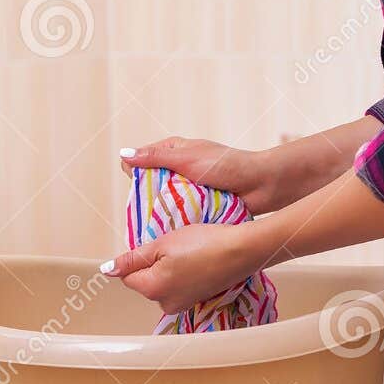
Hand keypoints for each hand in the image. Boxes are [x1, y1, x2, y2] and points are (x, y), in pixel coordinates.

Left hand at [101, 222, 262, 316]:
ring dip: (168, 269)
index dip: (138, 258)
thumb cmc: (203, 243)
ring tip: (188, 254)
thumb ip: (133, 259)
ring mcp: (182, 305)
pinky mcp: (196, 301)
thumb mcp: (162, 244)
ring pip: (162, 284)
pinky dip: (182, 275)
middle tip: (175, 247)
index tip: (158, 246)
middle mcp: (165, 304)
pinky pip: (178, 287)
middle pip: (145, 282)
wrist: (242, 251)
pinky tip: (197, 262)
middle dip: (153, 265)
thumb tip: (108, 270)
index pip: (128, 277)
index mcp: (152, 290)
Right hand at [119, 137, 284, 214]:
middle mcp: (180, 169)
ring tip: (151, 227)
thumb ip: (155, 158)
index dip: (135, 175)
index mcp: (175, 151)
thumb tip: (123, 156)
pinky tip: (167, 232)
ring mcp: (189, 189)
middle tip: (140, 215)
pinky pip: (180, 214)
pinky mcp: (198, 206)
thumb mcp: (186, 159)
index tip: (133, 192)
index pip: (144, 161)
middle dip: (146, 198)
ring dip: (160, 212)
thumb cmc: (225, 165)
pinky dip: (175, 221)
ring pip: (165, 202)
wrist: (259, 185)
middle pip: (152, 184)